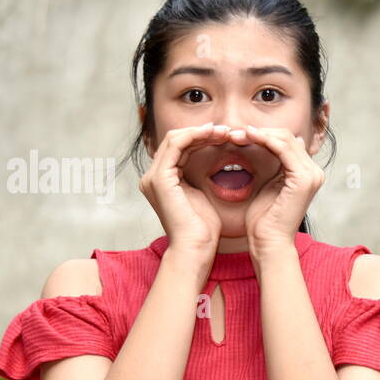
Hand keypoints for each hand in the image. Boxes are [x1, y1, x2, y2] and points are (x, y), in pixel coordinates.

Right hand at [137, 122, 228, 257]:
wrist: (195, 248)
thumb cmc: (202, 230)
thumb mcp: (201, 196)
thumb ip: (198, 178)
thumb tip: (210, 162)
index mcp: (162, 181)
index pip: (179, 149)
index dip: (201, 138)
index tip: (224, 136)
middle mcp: (152, 177)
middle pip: (175, 141)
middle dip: (202, 132)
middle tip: (226, 131)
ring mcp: (153, 177)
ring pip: (175, 139)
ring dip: (201, 132)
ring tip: (224, 132)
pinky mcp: (160, 178)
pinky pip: (176, 145)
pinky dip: (195, 136)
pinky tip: (213, 135)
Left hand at [242, 126, 323, 260]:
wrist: (268, 242)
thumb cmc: (263, 220)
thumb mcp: (267, 185)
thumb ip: (271, 165)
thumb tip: (265, 145)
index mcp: (306, 174)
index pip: (286, 142)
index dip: (262, 135)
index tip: (237, 135)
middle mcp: (314, 172)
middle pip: (287, 137)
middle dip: (259, 131)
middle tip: (233, 132)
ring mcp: (311, 175)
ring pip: (285, 138)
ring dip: (258, 133)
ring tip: (236, 134)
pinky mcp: (303, 178)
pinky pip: (283, 148)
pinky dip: (264, 139)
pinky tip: (247, 137)